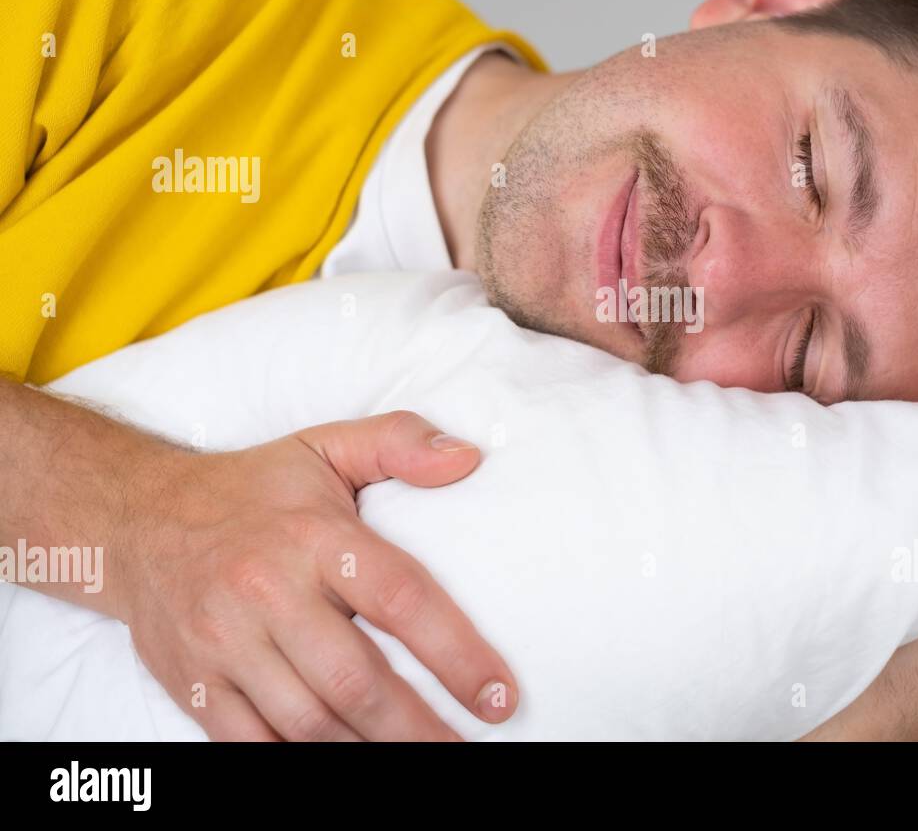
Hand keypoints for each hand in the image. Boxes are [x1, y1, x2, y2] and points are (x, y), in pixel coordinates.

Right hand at [117, 410, 513, 740]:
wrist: (134, 520)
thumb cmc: (249, 490)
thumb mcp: (325, 446)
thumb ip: (400, 443)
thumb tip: (468, 458)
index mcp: (314, 536)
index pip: (401, 598)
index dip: (457, 654)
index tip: (498, 695)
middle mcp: (268, 592)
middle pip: (356, 678)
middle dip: (418, 726)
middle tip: (465, 748)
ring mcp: (226, 644)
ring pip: (308, 721)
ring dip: (368, 749)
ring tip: (417, 758)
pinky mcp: (196, 685)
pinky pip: (252, 744)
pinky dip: (300, 761)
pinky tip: (346, 760)